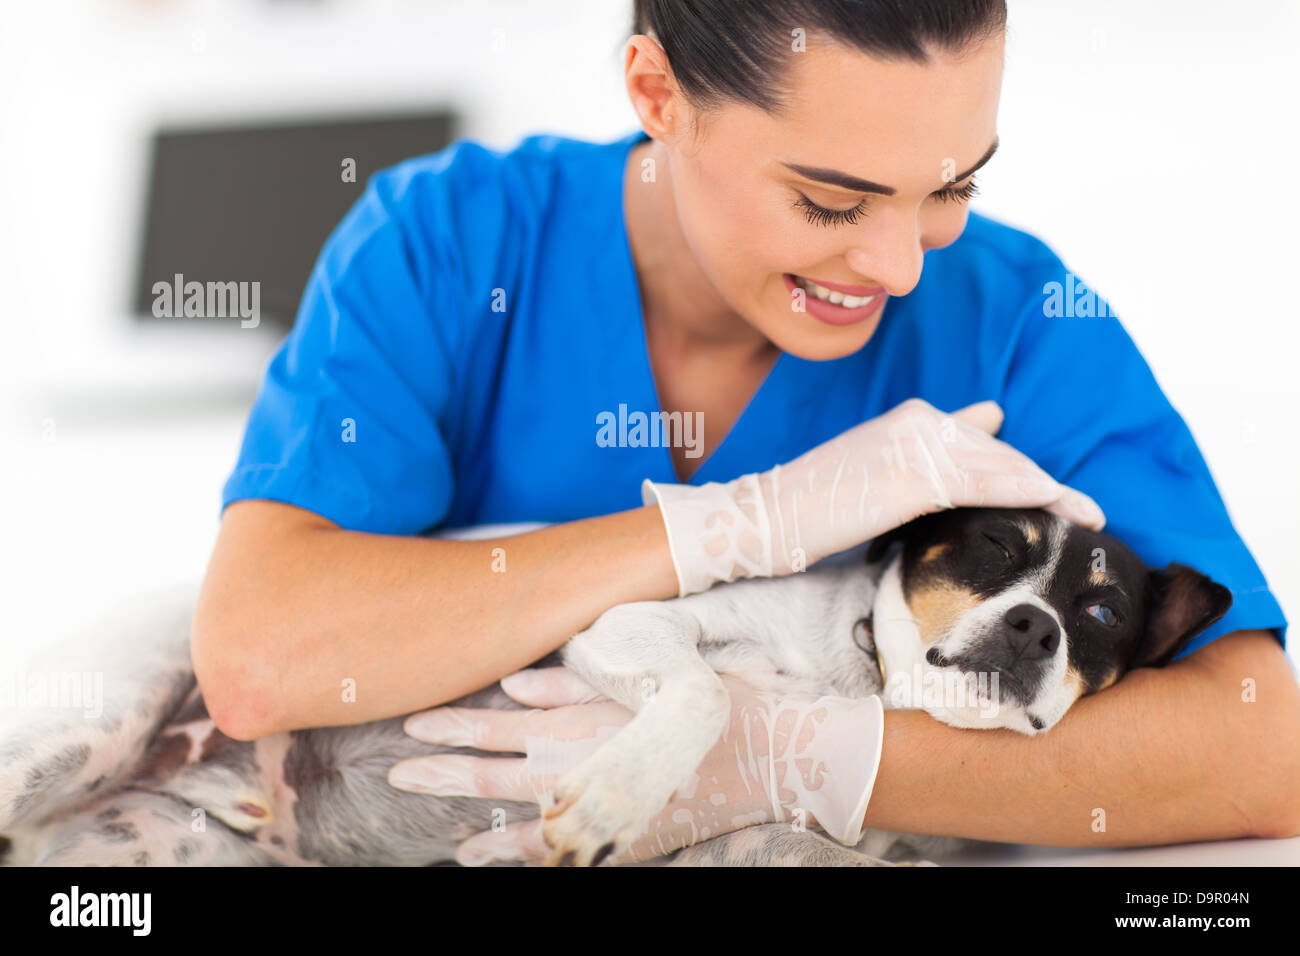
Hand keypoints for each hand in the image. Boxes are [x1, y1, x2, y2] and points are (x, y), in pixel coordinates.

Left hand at [388, 667, 884, 865]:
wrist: (762, 752)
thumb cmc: (704, 700)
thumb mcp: (638, 676)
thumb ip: (570, 681)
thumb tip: (513, 683)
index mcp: (576, 720)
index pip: (495, 723)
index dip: (451, 724)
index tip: (410, 721)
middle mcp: (575, 766)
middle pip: (489, 772)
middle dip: (438, 773)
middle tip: (393, 774)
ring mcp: (594, 805)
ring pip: (512, 818)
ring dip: (468, 819)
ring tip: (425, 824)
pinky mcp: (616, 834)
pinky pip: (552, 851)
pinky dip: (511, 855)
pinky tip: (478, 855)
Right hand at [643, 397, 1105, 595]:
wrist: (766, 517)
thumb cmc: (810, 508)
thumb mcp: (867, 477)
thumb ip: (911, 469)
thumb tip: (945, 469)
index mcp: (906, 420)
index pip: (977, 437)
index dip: (1018, 460)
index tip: (1052, 481)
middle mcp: (916, 422)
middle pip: (999, 453)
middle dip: (1045, 482)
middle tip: (1087, 510)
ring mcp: (917, 447)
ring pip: (1002, 468)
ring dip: (1053, 491)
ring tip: (1090, 515)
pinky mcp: (916, 479)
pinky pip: (989, 485)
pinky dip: (1032, 494)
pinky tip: (1063, 505)